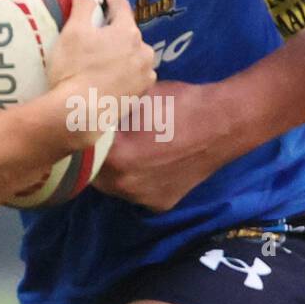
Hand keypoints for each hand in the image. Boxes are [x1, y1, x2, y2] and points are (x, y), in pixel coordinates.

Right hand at [48, 0, 155, 142]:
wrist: (79, 113)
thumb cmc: (74, 68)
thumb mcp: (74, 30)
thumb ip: (85, 3)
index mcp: (128, 32)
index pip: (120, 4)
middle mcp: (144, 51)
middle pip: (128, 32)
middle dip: (115, 27)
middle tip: (98, 28)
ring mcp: (145, 75)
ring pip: (134, 54)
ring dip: (122, 51)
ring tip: (105, 56)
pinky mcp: (141, 94)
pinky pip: (134, 74)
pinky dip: (125, 71)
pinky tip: (112, 75)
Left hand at [93, 79, 219, 208]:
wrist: (223, 122)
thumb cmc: (177, 103)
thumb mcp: (134, 98)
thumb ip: (108, 111)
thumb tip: (87, 111)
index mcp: (115, 157)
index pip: (81, 154)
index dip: (82, 141)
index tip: (84, 131)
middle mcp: (125, 185)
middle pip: (95, 174)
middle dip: (98, 159)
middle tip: (107, 141)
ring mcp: (144, 198)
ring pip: (116, 186)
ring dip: (116, 172)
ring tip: (131, 150)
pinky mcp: (161, 204)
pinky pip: (139, 193)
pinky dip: (139, 180)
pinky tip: (151, 162)